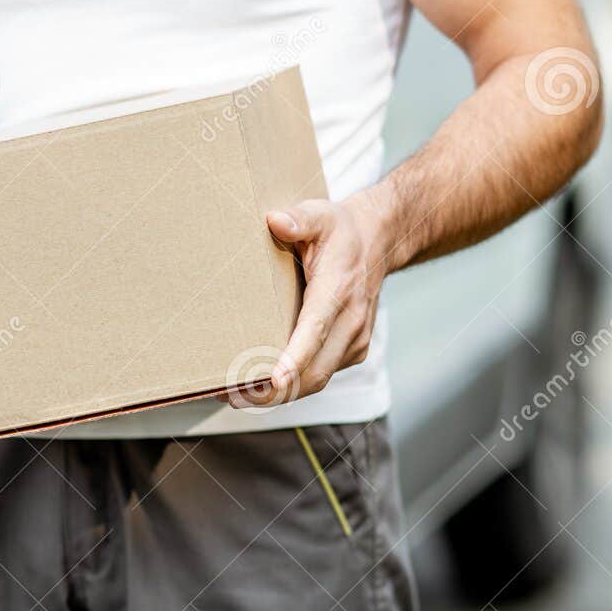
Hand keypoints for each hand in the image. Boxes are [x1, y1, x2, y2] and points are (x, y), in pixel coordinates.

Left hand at [230, 195, 390, 406]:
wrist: (379, 242)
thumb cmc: (340, 231)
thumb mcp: (320, 214)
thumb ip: (299, 218)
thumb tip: (275, 221)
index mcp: (339, 288)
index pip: (316, 328)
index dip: (295, 357)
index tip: (275, 379)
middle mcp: (352, 320)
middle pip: (315, 369)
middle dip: (275, 389)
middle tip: (233, 394)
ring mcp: (355, 339)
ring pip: (318, 379)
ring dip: (280, 394)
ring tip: (238, 396)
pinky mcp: (353, 350)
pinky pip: (322, 375)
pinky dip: (294, 387)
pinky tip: (263, 387)